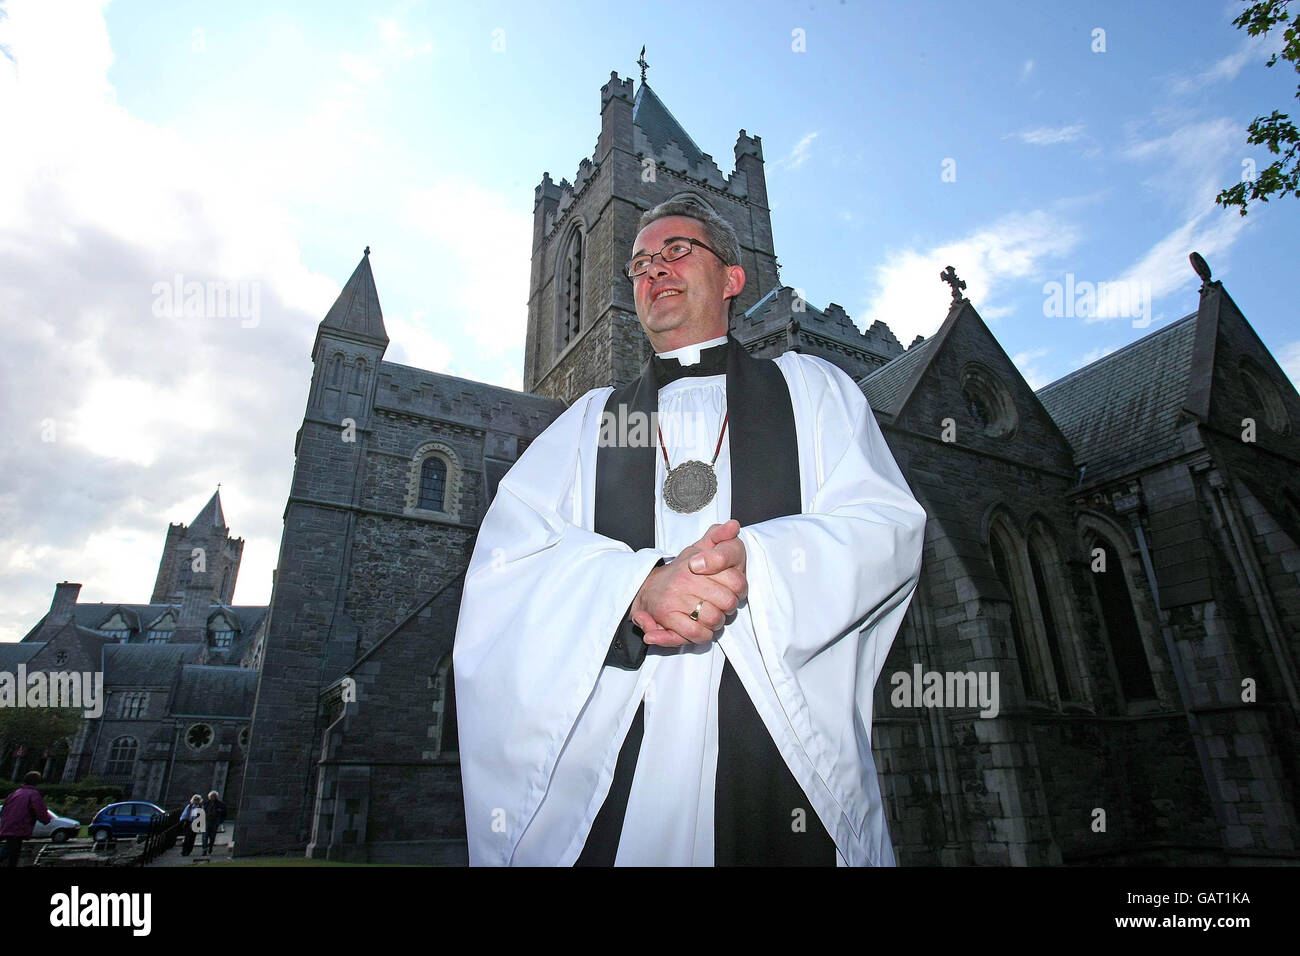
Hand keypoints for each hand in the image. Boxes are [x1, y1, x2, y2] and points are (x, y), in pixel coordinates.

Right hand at [630, 520, 747, 647]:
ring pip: (714, 619)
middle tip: (719, 605)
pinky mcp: (668, 617)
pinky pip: (697, 633)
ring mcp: (675, 598)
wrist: (648, 588)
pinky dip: (703, 635)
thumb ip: (718, 535)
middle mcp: (686, 579)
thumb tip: (733, 525)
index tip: (731, 590)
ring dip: (716, 623)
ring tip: (709, 616)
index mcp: (696, 561)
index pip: (736, 581)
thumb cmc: (681, 571)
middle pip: (728, 602)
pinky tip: (700, 628)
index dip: (739, 590)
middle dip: (728, 608)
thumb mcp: (699, 547)